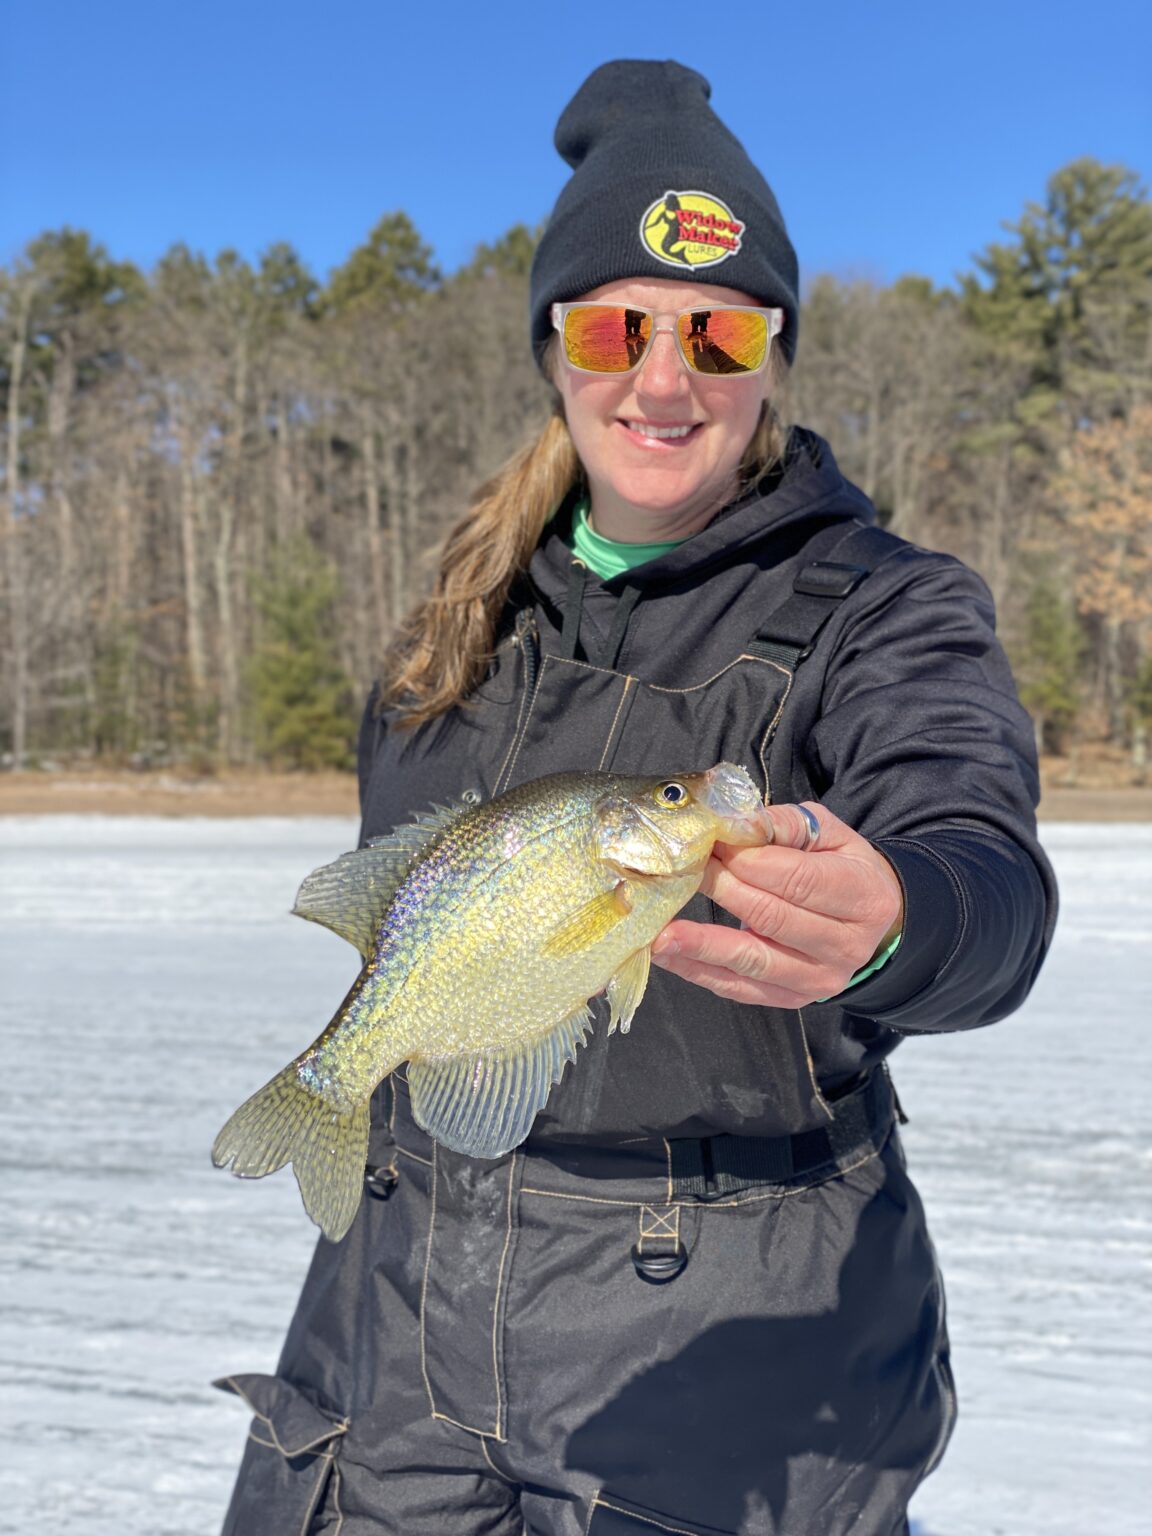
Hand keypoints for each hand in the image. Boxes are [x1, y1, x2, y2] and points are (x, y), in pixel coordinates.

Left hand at [650, 803, 903, 1008]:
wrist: (873, 925)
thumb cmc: (841, 869)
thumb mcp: (829, 835)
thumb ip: (784, 826)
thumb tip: (734, 824)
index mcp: (863, 897)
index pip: (798, 879)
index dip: (749, 862)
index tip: (711, 844)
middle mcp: (846, 945)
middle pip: (772, 917)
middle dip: (721, 889)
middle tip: (681, 870)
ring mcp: (820, 979)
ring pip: (752, 960)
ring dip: (701, 945)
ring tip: (661, 932)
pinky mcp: (792, 1000)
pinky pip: (740, 989)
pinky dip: (700, 972)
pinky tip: (669, 956)